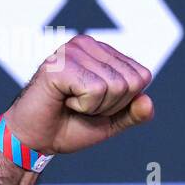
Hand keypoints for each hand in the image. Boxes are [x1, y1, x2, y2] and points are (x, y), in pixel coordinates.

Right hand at [1, 35, 154, 154]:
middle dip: (111, 105)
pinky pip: (95, 90)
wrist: (36, 140)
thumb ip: (134, 113)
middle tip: (82, 106)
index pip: (142, 76)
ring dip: (95, 107)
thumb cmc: (70, 126)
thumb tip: (148, 102)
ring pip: (115, 86)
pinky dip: (83, 106)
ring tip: (71, 103)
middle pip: (131, 82)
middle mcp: (88, 44)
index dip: (124, 102)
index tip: (97, 105)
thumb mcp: (111, 122)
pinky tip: (63, 100)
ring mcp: (72, 51)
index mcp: (102, 52)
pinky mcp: (59, 64)